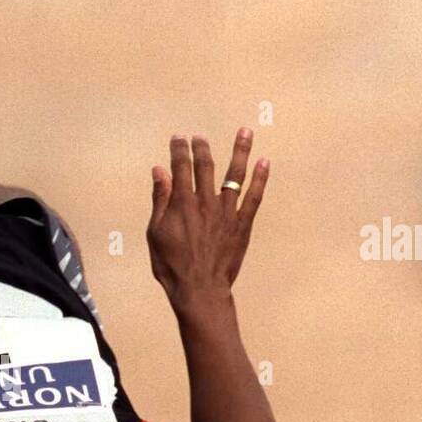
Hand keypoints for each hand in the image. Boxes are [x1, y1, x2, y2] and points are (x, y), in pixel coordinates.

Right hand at [146, 129, 268, 312]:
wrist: (199, 289)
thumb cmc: (172, 265)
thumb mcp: (155, 232)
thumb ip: (160, 199)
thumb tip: (159, 171)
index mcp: (182, 203)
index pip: (181, 167)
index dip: (179, 150)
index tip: (179, 138)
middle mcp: (206, 201)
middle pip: (206, 165)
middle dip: (202, 147)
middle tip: (199, 137)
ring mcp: (226, 211)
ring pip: (235, 174)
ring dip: (239, 150)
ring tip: (245, 132)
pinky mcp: (242, 224)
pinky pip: (254, 196)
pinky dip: (260, 178)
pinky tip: (265, 162)